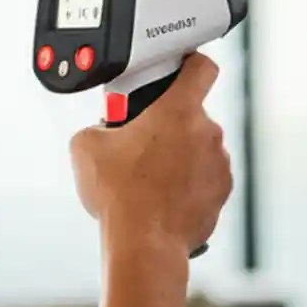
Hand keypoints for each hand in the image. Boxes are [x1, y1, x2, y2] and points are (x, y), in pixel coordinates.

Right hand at [69, 53, 232, 259]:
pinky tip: (160, 197)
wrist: (144, 243)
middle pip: (189, 115)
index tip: (181, 68)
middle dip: (165, 126)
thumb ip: (99, 125)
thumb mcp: (85, 146)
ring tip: (146, 178)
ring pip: (197, 149)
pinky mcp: (222, 193)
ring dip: (177, 156)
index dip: (190, 64)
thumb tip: (103, 131)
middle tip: (137, 143)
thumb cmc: (119, 194)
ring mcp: (219, 164)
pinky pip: (203, 178)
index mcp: (178, 110)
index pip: (201, 68)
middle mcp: (207, 133)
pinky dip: (186, 184)